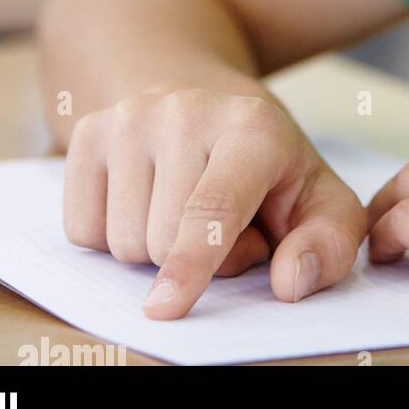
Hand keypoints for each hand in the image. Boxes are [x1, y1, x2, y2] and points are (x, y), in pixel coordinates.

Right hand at [62, 88, 366, 318]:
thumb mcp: (320, 200)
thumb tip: (290, 280)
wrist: (208, 102)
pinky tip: (146, 198)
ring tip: (184, 208)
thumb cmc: (270, 168)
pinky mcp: (89, 130)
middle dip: (190, 259)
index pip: (213, 207)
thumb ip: (327, 245)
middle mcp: (187, 109)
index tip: (166, 306)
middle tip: (220, 224)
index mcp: (254, 127)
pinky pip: (82, 228)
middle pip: (160, 240)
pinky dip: (111, 235)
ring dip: (151, 250)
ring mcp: (132, 116)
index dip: (191, 260)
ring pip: (120, 241)